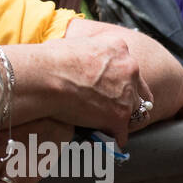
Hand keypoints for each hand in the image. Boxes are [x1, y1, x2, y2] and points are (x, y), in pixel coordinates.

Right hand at [33, 32, 149, 144]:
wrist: (43, 77)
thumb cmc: (49, 60)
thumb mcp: (76, 44)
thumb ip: (89, 54)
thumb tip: (79, 62)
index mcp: (118, 48)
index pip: (130, 68)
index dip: (120, 81)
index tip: (109, 88)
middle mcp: (129, 68)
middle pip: (138, 90)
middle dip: (126, 100)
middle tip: (109, 108)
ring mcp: (126, 94)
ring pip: (135, 113)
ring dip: (121, 120)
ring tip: (106, 126)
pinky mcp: (119, 116)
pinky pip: (122, 134)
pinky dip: (111, 138)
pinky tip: (100, 138)